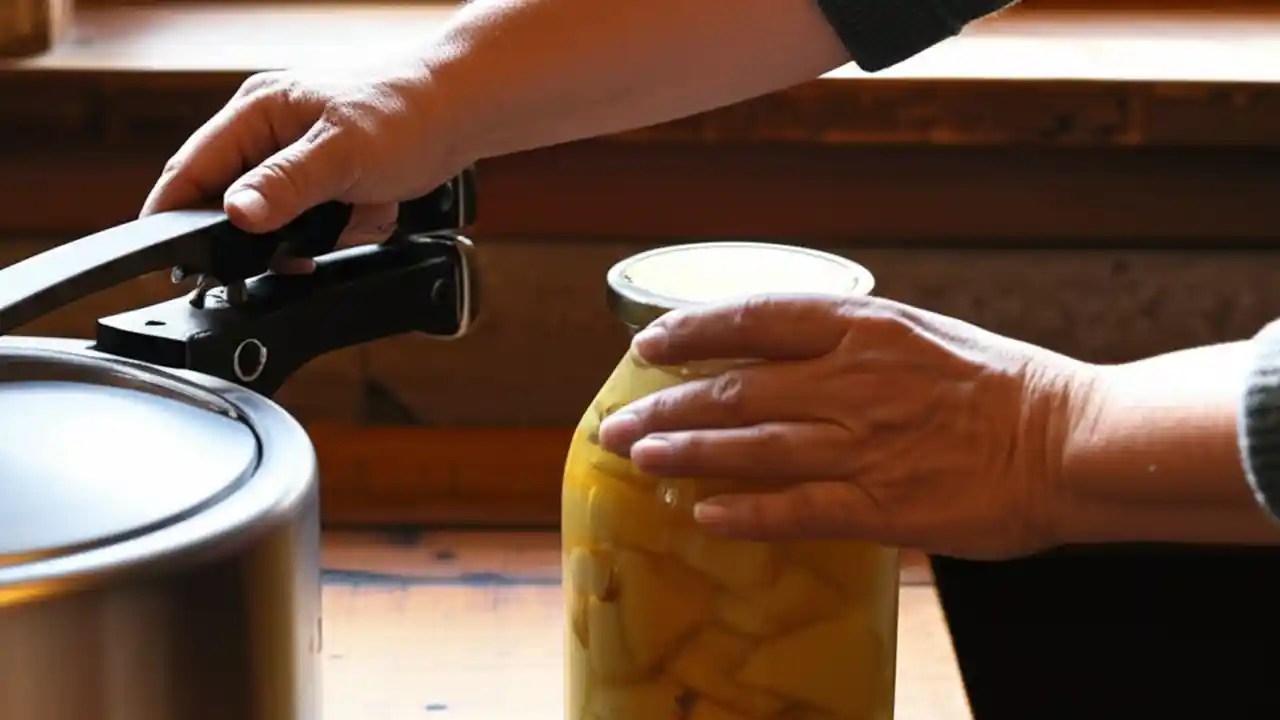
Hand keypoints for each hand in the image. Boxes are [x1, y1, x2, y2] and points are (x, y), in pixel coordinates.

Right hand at [140, 60, 465, 271]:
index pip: (190, 169)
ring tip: (355, 214)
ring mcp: (301, 160)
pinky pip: (319, 226)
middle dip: (266, 234)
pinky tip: (372, 212)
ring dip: (316, 234)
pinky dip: (346, 229)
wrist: (465, 113)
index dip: (171, 214)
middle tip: (294, 248)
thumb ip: (286, 185)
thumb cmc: (406, 114)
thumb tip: (235, 214)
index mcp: (257, 113)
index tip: (169, 260)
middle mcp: (270, 134)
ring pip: (281, 223)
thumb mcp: (340, 154)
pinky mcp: (331, 182)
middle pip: (234, 203)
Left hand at [596, 294, 1097, 558]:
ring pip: (750, 447)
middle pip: (735, 389)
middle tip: (617, 422)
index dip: (691, 331)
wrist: (1069, 439)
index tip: (647, 345)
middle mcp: (852, 379)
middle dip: (666, 406)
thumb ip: (850, 345)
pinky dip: (745, 512)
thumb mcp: (919, 336)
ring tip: (638, 459)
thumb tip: (784, 358)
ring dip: (686, 453)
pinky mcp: (883, 504)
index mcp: (864, 327)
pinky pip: (796, 509)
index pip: (753, 318)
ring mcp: (864, 443)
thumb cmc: (999, 386)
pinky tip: (704, 515)